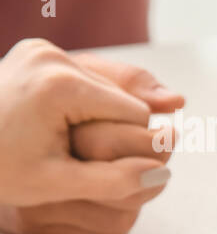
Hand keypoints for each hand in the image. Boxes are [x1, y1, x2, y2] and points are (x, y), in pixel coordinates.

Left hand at [0, 45, 183, 233]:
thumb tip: (162, 172)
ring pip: (107, 88)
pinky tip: (57, 122)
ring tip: (62, 140)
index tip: (92, 166)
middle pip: (123, 98)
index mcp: (62, 85)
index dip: (125, 147)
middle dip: (111, 130)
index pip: (136, 116)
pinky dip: (81, 103)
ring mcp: (42, 49)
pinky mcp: (36, 50)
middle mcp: (54, 56)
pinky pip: (84, 79)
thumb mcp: (56, 184)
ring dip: (98, 117)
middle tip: (72, 156)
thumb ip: (114, 181)